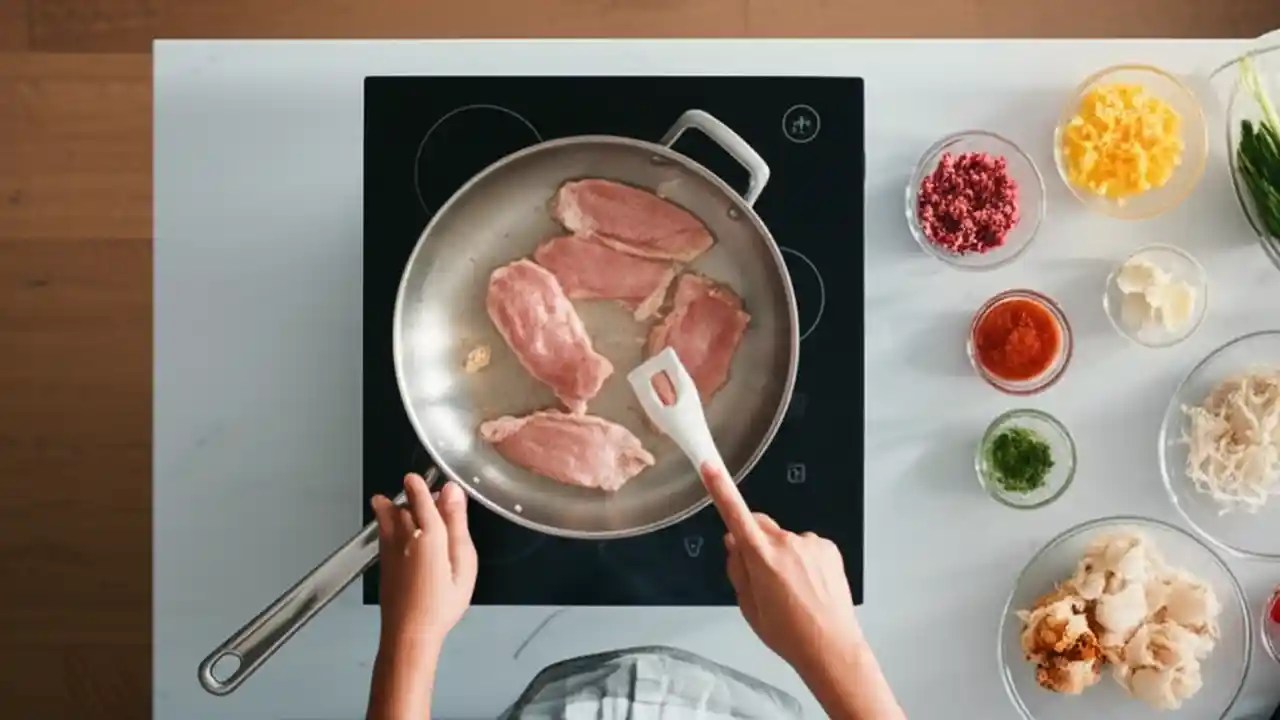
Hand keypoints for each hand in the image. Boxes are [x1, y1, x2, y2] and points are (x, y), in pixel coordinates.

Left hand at [370, 474, 476, 646]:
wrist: (410, 633)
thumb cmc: (443, 603)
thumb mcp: (463, 563)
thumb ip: (457, 524)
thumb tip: (452, 491)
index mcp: (428, 534)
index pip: (421, 498)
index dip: (419, 484)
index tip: (419, 476)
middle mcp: (404, 536)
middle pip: (406, 505)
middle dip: (416, 497)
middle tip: (433, 499)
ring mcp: (389, 548)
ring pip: (389, 515)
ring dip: (399, 506)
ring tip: (410, 507)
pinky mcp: (382, 561)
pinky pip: (383, 530)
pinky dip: (387, 520)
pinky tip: (393, 521)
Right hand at [702, 463, 903, 719]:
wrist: (830, 647)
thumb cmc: (787, 633)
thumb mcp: (748, 607)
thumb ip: (737, 569)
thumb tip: (734, 542)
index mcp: (761, 558)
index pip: (735, 515)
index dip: (720, 488)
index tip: (710, 466)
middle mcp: (787, 544)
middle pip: (760, 527)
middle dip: (755, 541)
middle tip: (762, 576)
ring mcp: (810, 543)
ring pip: (784, 540)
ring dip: (783, 555)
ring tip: (793, 590)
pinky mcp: (828, 547)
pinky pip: (806, 545)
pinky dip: (804, 560)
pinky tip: (809, 585)